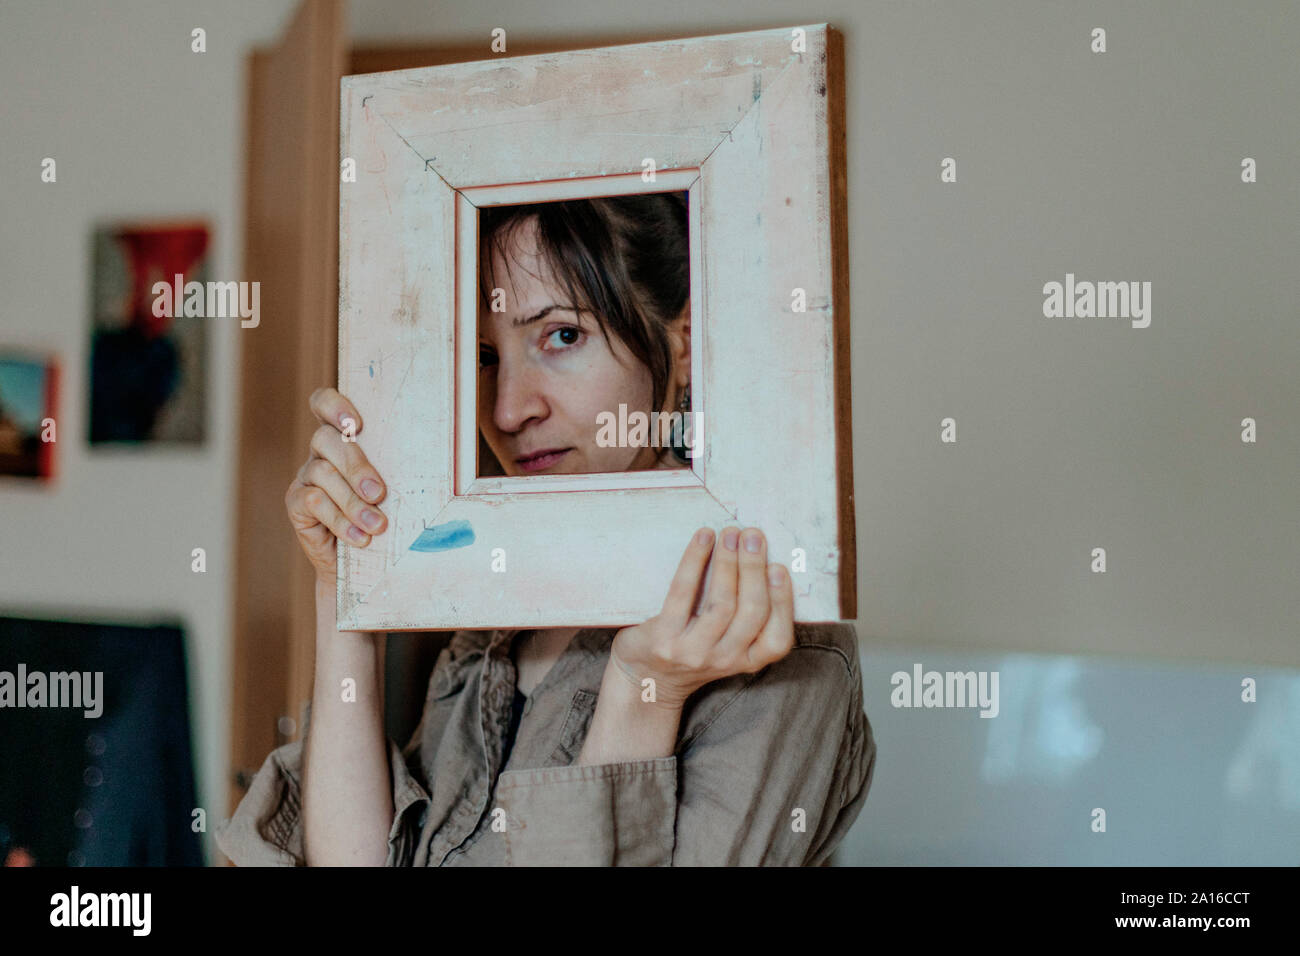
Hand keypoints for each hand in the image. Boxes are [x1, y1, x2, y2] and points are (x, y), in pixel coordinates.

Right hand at [285, 387, 387, 582]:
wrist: (360, 560)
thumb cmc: (385, 514)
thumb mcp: (395, 488)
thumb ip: (397, 470)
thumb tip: (430, 465)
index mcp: (344, 438)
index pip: (324, 404)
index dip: (334, 406)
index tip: (356, 424)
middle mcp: (321, 452)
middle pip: (325, 439)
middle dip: (355, 466)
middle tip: (379, 493)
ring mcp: (306, 476)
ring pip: (322, 473)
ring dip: (353, 502)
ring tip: (378, 526)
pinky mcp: (295, 502)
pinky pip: (313, 502)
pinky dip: (340, 520)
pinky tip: (360, 538)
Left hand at [609, 526, 795, 709]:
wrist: (646, 677)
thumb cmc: (694, 648)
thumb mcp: (727, 644)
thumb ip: (746, 616)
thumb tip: (761, 555)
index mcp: (748, 661)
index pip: (777, 640)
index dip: (782, 603)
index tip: (778, 566)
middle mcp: (725, 661)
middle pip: (750, 613)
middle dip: (754, 569)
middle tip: (753, 535)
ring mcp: (693, 653)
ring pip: (721, 604)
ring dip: (728, 563)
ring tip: (730, 534)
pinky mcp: (664, 641)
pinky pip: (683, 594)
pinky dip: (695, 562)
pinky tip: (703, 538)